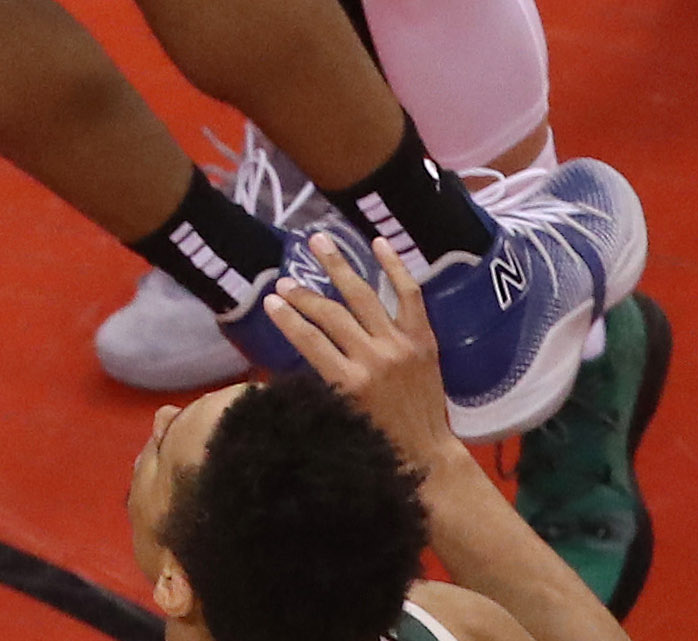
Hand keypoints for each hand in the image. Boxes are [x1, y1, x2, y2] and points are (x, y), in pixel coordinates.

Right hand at [258, 242, 463, 483]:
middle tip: (284, 281)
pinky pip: (409, 294)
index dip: (286, 318)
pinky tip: (378, 243)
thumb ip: (322, 381)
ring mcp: (401, 344)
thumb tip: (300, 345)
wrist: (427, 455)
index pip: (309, 340)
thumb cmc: (378, 442)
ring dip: (338, 266)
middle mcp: (374, 358)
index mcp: (350, 383)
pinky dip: (394, 267)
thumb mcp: (341, 416)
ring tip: (318, 242)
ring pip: (364, 296)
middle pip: (331, 314)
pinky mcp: (423, 338)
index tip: (269, 301)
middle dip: (303, 295)